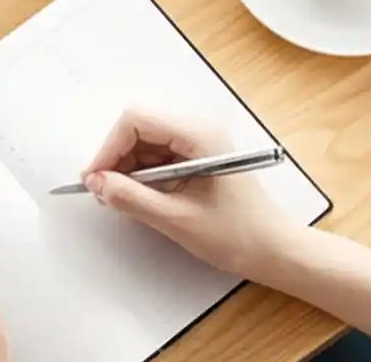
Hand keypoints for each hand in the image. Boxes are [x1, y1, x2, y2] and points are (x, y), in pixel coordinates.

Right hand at [81, 108, 301, 279]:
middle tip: (104, 191)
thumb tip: (97, 183)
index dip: (110, 147)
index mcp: (199, 136)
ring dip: (129, 168)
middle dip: (117, 158)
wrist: (274, 250)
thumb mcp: (176, 219)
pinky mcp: (197, 157)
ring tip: (123, 198)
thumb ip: (132, 198)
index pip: (137, 121)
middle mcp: (199, 131)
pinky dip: (143, 175)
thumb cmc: (237, 235)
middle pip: (140, 128)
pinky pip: (158, 156)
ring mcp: (199, 143)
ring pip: (146, 142)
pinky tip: (141, 197)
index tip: (96, 178)